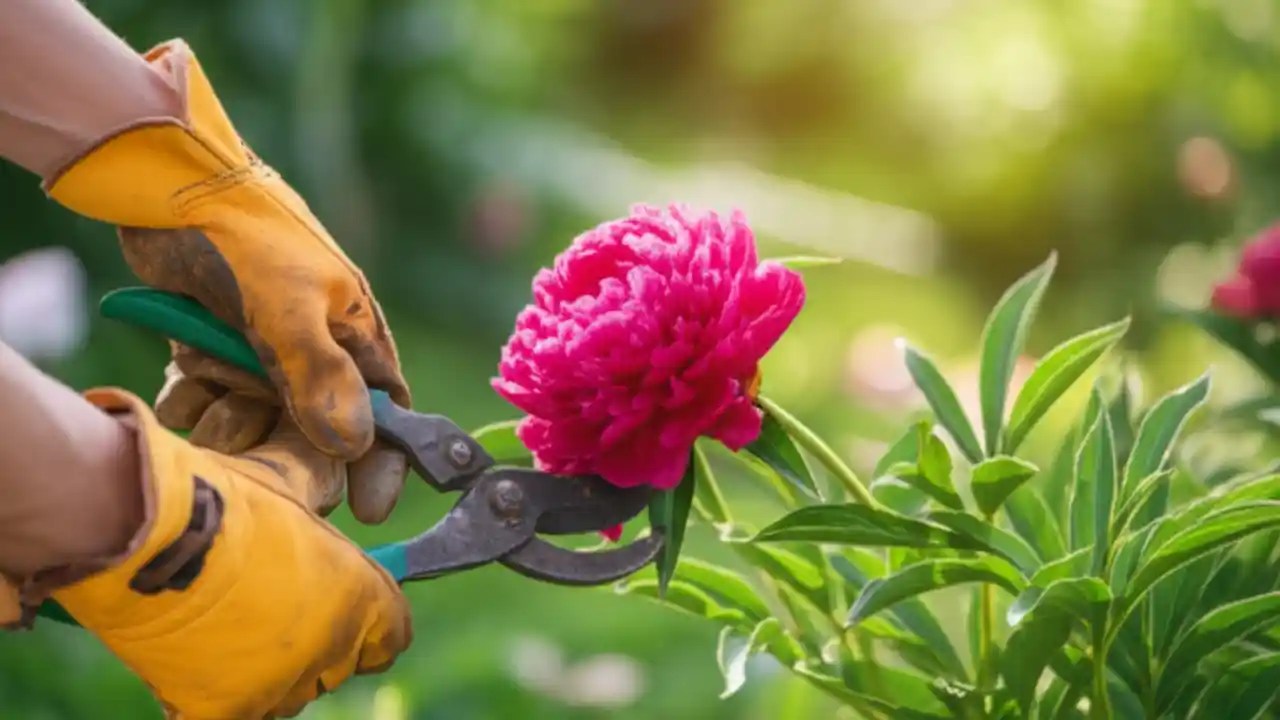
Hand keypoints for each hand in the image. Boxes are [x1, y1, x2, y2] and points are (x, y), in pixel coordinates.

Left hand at [42, 39, 410, 521]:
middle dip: (281, 441)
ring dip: (226, 414)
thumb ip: (321, 378)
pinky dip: (191, 395)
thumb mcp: (290, 310)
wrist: (167, 187)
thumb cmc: (247, 239)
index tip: (368, 510)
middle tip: (260, 460)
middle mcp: (314, 348)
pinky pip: (208, 398)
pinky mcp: (212, 345)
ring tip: (204, 381)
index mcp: (355, 332)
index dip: (382, 460)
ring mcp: (260, 349)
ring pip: (254, 418)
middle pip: (313, 428)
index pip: (386, 410)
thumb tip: (355, 446)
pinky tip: (180, 373)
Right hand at [51, 389, 411, 718]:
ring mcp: (278, 688)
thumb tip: (327, 466)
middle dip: (314, 641)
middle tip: (273, 609)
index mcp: (361, 598)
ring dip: (269, 670)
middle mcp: (330, 651)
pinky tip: (196, 656)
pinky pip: (233, 711)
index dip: (372, 621)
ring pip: (287, 692)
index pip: (391, 634)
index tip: (347, 608)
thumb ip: (316, 486)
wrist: (148, 537)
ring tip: (230, 626)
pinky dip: (215, 692)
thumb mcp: (284, 481)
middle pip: (336, 664)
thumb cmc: (220, 500)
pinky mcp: (223, 712)